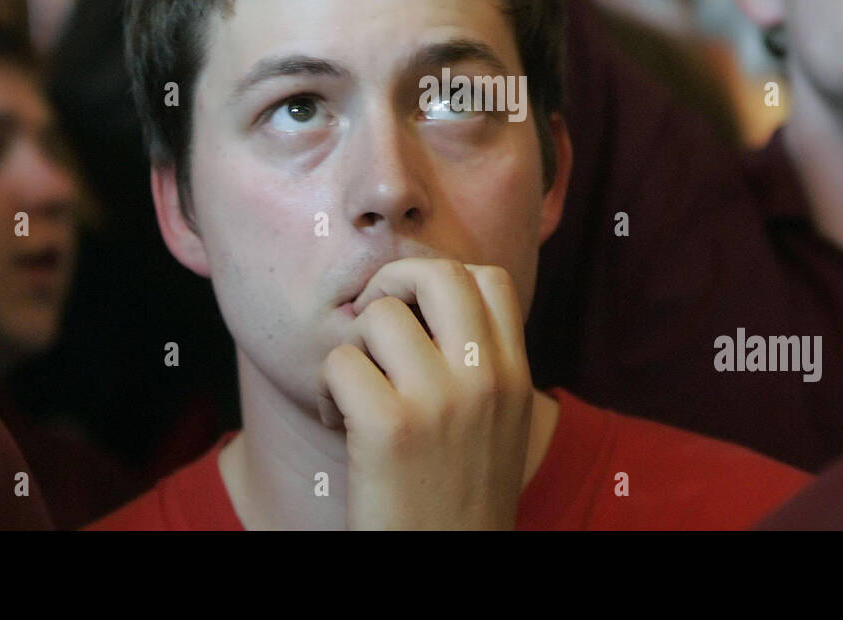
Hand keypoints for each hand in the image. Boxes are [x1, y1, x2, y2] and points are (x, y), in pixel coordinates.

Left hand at [318, 257, 533, 529]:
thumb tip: (431, 304)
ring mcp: (440, 400)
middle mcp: (485, 379)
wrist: (447, 569)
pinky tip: (339, 424)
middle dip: (392, 287)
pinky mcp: (389, 427)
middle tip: (376, 332)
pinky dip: (326, 391)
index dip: (444, 281)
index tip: (419, 317)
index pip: (488, 278)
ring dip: (353, 349)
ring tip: (357, 392)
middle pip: (434, 273)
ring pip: (378, 315)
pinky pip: (339, 362)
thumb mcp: (499, 427)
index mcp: (515, 376)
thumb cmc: (459, 502)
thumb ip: (480, 367)